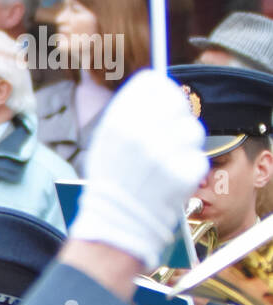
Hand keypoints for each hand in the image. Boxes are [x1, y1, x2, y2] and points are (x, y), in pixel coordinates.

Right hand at [69, 70, 207, 266]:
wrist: (118, 222)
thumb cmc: (111, 180)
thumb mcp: (106, 138)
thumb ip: (129, 110)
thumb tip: (156, 83)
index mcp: (119, 120)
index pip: (153, 82)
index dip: (159, 91)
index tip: (160, 102)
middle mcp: (143, 132)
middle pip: (177, 101)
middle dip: (175, 115)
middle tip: (166, 133)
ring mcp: (167, 152)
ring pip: (193, 129)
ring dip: (184, 141)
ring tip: (166, 160)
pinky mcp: (187, 171)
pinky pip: (198, 156)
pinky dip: (188, 166)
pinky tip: (171, 177)